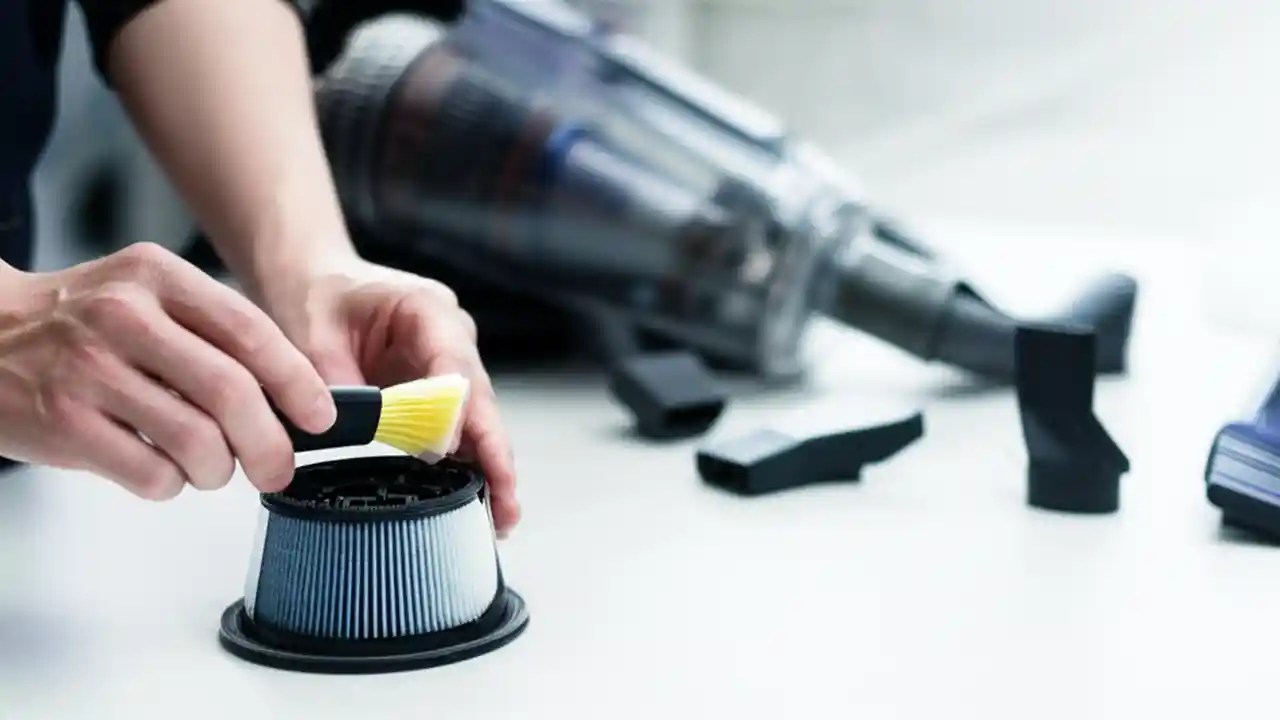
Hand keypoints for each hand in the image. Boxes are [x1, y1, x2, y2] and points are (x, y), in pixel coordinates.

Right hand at [0, 244, 334, 498]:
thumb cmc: (78, 324)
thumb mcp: (145, 295)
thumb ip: (211, 332)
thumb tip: (290, 395)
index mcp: (156, 278)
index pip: (249, 331)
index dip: (296, 381)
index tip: (321, 416)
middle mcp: (123, 317)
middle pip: (231, 392)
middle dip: (271, 443)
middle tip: (278, 467)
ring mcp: (88, 371)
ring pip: (196, 440)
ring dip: (218, 469)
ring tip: (209, 466)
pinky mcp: (63, 423)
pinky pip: (150, 474)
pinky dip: (170, 483)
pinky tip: (158, 468)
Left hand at [262, 256, 520, 535]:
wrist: (316, 280)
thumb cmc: (318, 294)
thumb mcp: (314, 329)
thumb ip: (336, 377)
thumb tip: (356, 428)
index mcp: (428, 309)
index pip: (453, 365)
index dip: (455, 410)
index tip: (448, 450)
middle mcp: (453, 337)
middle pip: (481, 400)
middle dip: (493, 453)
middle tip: (504, 502)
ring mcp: (451, 363)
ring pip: (479, 419)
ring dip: (490, 466)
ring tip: (500, 516)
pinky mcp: (440, 388)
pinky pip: (459, 427)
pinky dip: (468, 462)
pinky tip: (479, 501)